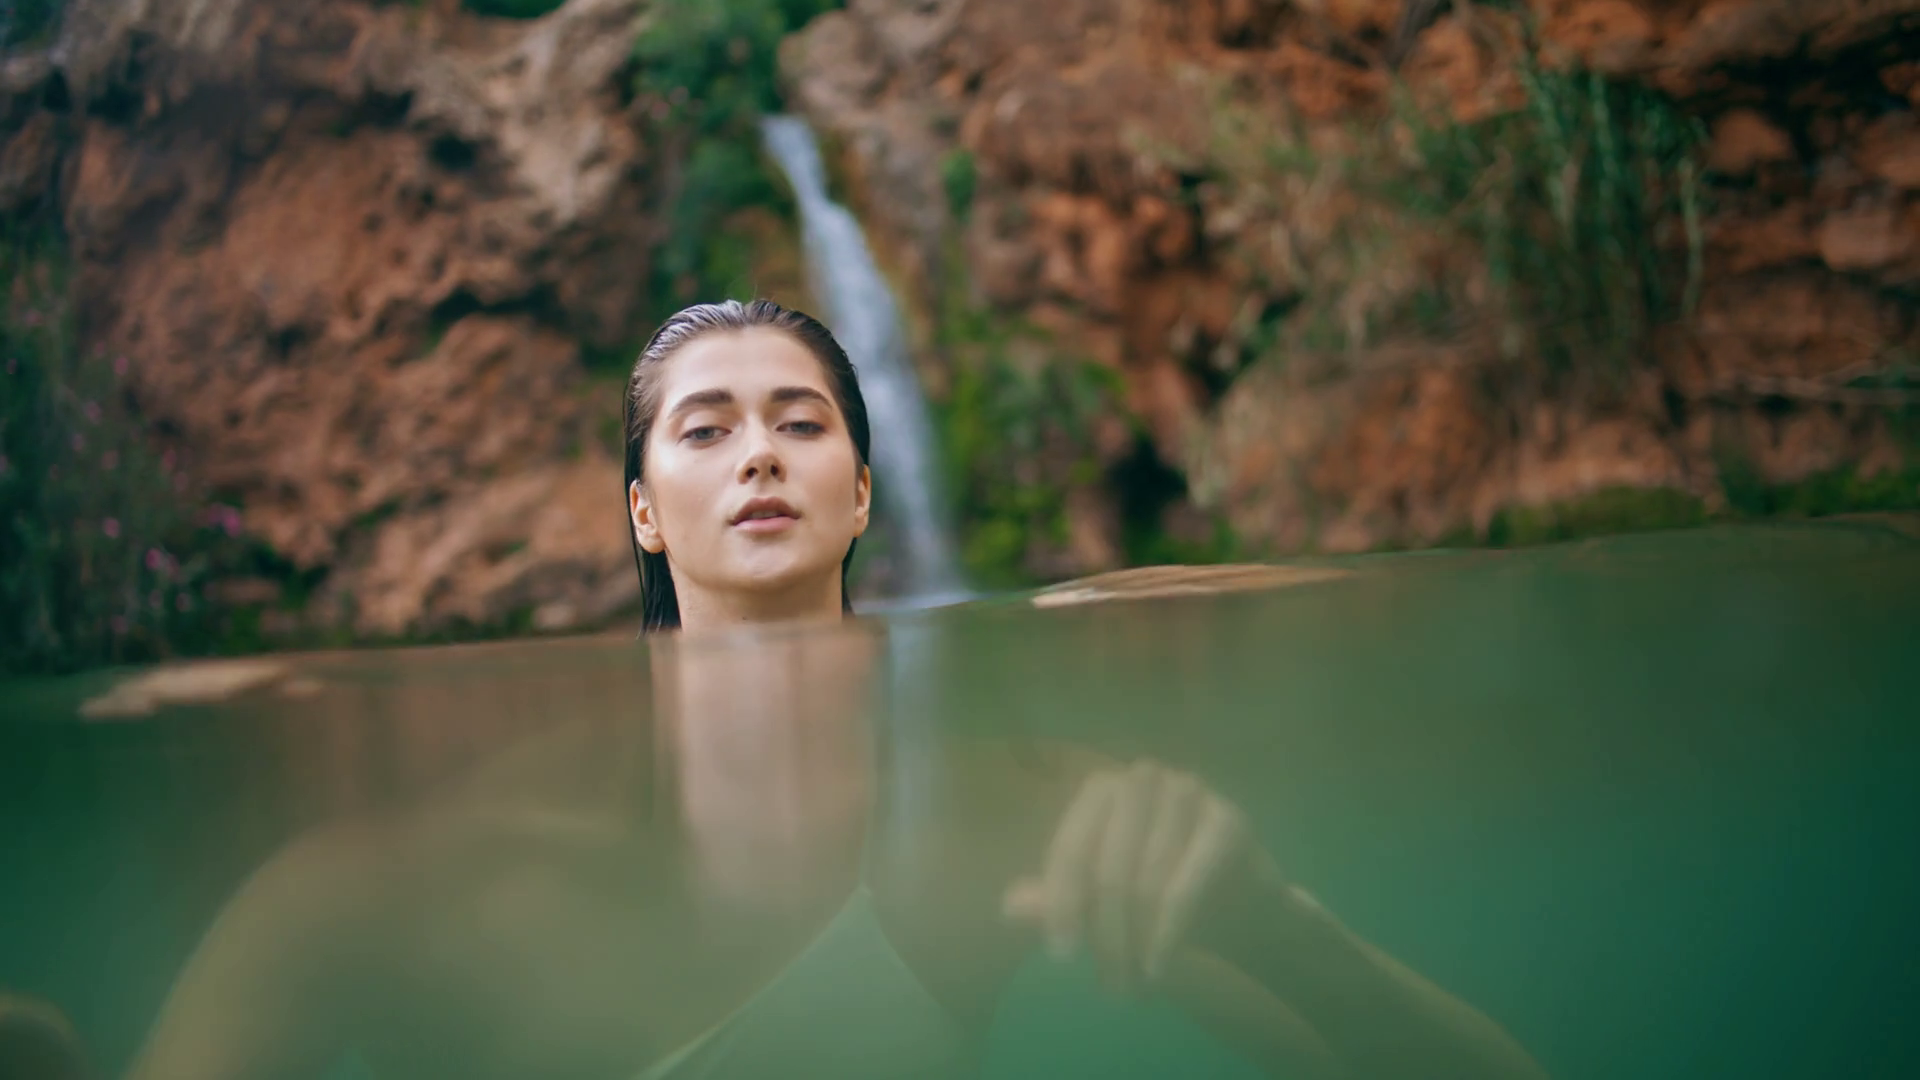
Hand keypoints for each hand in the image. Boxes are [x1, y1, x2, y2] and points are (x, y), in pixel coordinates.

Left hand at [1001, 759, 1271, 992]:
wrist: (1240, 900)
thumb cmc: (1158, 891)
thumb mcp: (1103, 900)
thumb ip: (1060, 898)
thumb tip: (1008, 908)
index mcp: (1102, 789)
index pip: (1070, 850)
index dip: (1062, 906)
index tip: (1061, 958)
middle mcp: (1142, 779)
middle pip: (1108, 871)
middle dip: (1106, 938)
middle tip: (1109, 988)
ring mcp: (1188, 792)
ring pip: (1146, 884)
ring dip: (1137, 945)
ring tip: (1134, 987)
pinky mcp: (1227, 821)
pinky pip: (1186, 887)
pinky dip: (1168, 935)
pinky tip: (1159, 968)